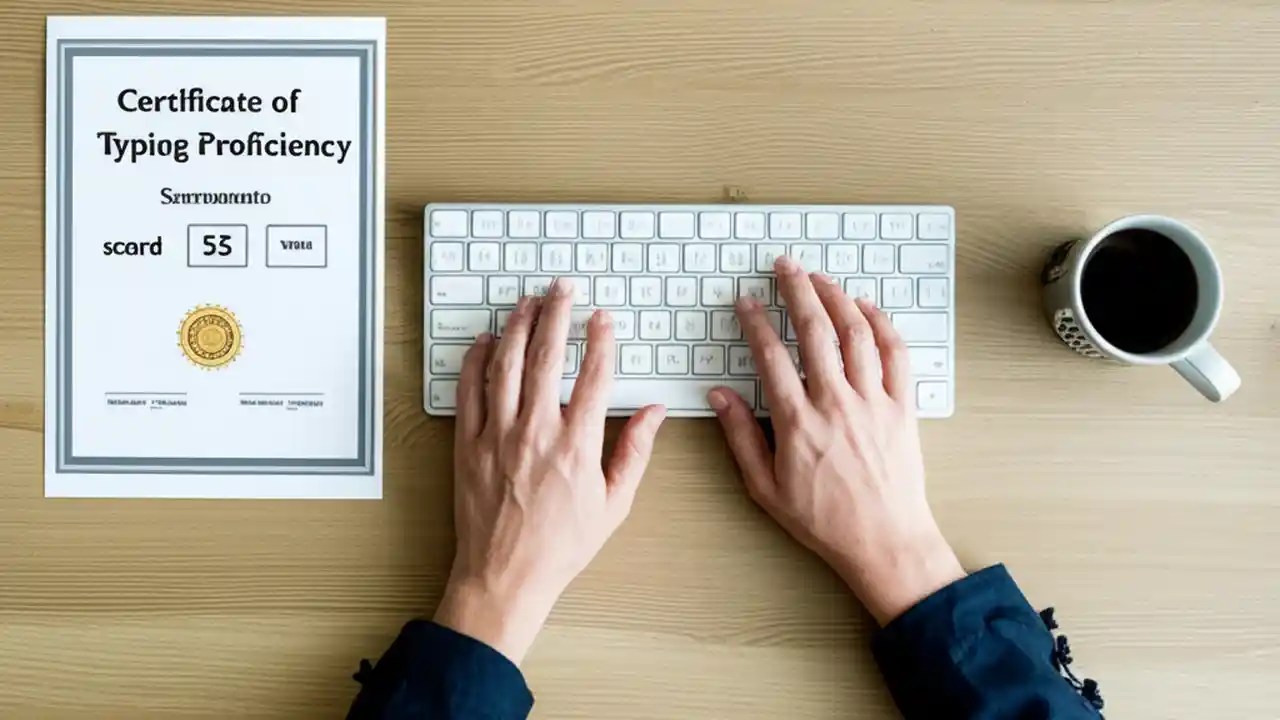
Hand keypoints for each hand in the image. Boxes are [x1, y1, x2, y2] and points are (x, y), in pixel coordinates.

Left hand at [435, 279, 666, 663]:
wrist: (504, 576)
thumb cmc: (560, 546)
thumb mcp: (614, 504)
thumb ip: (635, 451)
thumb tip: (655, 412)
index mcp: (577, 446)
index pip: (595, 376)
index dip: (601, 340)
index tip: (603, 318)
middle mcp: (536, 432)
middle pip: (548, 356)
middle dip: (557, 314)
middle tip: (563, 288)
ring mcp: (497, 435)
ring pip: (507, 364)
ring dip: (518, 326)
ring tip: (528, 301)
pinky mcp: (468, 444)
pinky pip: (470, 389)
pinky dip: (477, 359)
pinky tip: (488, 340)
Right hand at [708, 256, 963, 625]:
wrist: (884, 541)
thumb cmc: (823, 520)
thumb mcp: (765, 486)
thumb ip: (741, 436)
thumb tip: (719, 396)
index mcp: (798, 422)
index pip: (771, 356)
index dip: (755, 322)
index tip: (746, 302)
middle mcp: (836, 404)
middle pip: (815, 331)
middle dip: (797, 291)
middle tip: (785, 266)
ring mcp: (873, 403)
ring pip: (856, 334)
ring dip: (837, 298)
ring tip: (821, 278)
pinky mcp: (903, 408)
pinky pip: (896, 354)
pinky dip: (882, 324)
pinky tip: (866, 308)